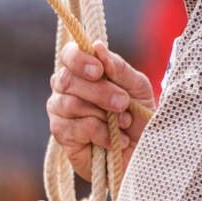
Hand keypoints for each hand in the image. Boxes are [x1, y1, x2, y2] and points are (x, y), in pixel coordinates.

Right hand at [47, 40, 155, 180]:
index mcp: (83, 71)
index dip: (79, 60)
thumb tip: (97, 48)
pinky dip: (101, 133)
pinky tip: (115, 140)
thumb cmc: (138, 116)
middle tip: (123, 103)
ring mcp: (60, 113)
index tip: (99, 71)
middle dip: (99, 92)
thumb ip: (118, 68)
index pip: (68, 54)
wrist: (142, 152)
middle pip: (67, 80)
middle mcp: (65, 90)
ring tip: (124, 123)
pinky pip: (77, 128)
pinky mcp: (62, 137)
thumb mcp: (137, 87)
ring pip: (71, 104)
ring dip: (103, 114)